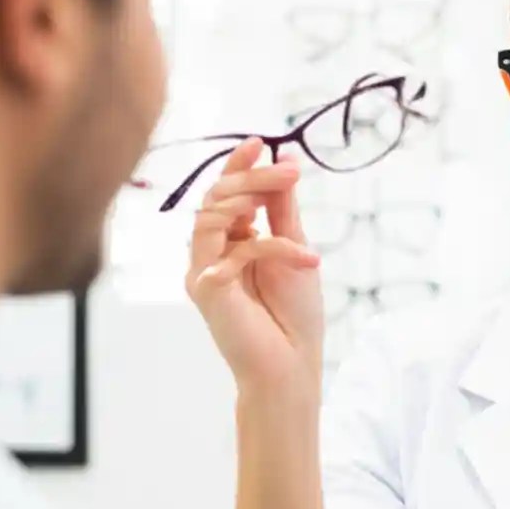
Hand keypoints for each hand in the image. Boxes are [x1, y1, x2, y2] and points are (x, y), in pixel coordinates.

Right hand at [185, 138, 325, 394]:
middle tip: (287, 170)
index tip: (260, 142)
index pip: (224, 193)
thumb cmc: (293, 316)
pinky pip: (233, 250)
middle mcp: (210, 253)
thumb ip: (283, 208)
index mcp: (230, 242)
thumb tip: (285, 161)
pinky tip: (306, 260)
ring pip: (211, 215)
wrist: (291, 366)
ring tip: (284, 192)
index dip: (237, 165)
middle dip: (251, 176)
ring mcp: (202, 270)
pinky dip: (272, 248)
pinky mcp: (204, 289)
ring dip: (250, 197)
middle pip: (215, 197)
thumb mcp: (295, 247)